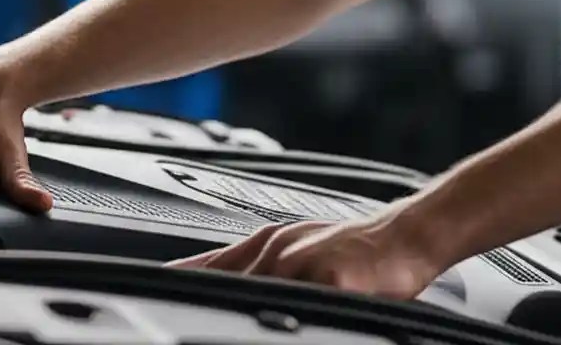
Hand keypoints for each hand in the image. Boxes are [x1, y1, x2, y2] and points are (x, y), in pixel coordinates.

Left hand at [167, 210, 440, 299]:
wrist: (404, 236)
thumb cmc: (352, 246)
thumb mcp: (294, 244)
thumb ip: (253, 263)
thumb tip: (215, 277)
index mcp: (266, 243)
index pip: (209, 264)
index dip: (180, 278)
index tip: (156, 287)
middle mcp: (277, 250)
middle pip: (226, 282)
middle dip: (204, 301)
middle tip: (185, 323)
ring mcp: (302, 264)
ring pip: (259, 294)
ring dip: (243, 309)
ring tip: (217, 324)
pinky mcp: (332, 280)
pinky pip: (304, 305)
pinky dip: (293, 316)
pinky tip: (291, 324)